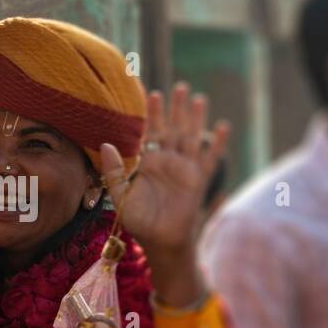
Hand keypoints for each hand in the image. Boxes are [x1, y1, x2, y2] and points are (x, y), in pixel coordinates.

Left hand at [100, 83, 229, 306]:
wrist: (160, 241)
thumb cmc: (139, 221)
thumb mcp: (120, 195)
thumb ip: (113, 171)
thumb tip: (106, 144)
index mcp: (149, 162)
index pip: (151, 132)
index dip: (153, 114)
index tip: (152, 92)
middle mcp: (168, 161)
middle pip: (173, 128)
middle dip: (176, 108)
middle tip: (179, 86)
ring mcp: (184, 169)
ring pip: (191, 137)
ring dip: (195, 119)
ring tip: (198, 97)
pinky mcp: (197, 181)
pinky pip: (209, 159)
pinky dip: (216, 144)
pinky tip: (222, 127)